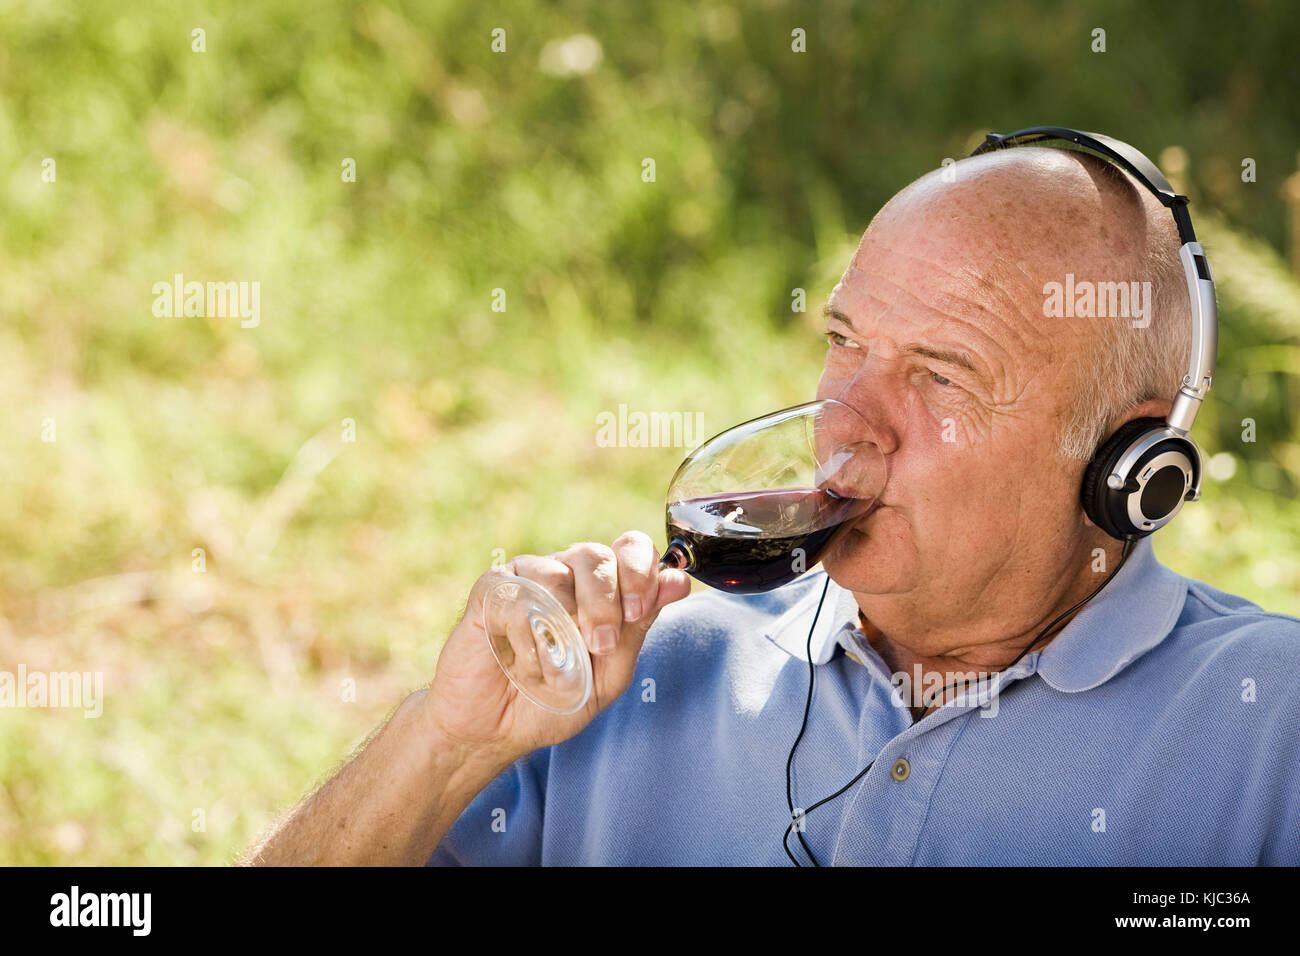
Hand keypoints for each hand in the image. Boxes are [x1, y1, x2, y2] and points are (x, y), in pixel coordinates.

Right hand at [425, 530, 692, 768]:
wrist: (494, 730)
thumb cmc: (553, 700)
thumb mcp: (609, 672)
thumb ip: (638, 626)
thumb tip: (678, 581)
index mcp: (601, 587)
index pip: (631, 548)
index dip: (640, 571)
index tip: (637, 610)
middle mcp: (566, 572)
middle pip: (596, 555)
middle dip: (605, 604)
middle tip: (599, 645)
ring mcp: (526, 577)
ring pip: (556, 571)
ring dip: (563, 625)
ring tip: (555, 663)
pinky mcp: (490, 591)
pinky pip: (515, 594)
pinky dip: (525, 635)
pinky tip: (522, 661)